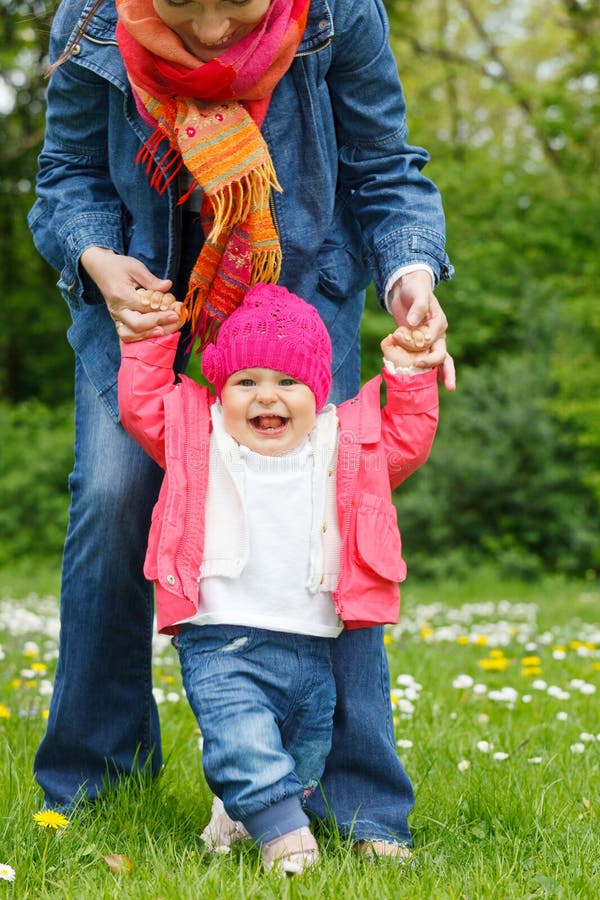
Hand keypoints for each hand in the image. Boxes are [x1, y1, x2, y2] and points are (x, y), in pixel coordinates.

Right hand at [80, 247, 182, 340]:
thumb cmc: (119, 266)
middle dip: (159, 323)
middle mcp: (117, 309)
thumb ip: (151, 280)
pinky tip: (156, 332)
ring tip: (167, 328)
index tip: (177, 310)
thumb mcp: (136, 267)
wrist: (101, 269)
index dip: (163, 311)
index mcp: (121, 295)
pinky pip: (128, 336)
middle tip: (175, 318)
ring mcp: (116, 317)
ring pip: (131, 335)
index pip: (144, 308)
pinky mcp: (118, 321)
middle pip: (137, 325)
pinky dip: (142, 337)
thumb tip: (167, 286)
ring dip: (151, 334)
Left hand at [389, 270, 455, 390]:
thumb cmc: (415, 290)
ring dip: (445, 374)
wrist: (407, 291)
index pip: (436, 334)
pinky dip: (426, 371)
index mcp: (439, 322)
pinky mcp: (419, 347)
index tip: (419, 341)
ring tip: (451, 388)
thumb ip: (418, 306)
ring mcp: (429, 343)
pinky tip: (426, 385)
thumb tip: (413, 322)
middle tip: (419, 365)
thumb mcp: (417, 293)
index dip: (427, 340)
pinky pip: (425, 361)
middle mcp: (437, 335)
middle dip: (434, 362)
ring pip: (440, 361)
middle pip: (442, 352)